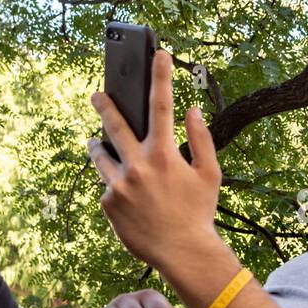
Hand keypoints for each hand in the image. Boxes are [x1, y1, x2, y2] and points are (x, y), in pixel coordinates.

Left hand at [86, 48, 221, 269]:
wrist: (181, 252)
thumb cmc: (199, 212)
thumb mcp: (210, 175)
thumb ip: (201, 140)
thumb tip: (192, 112)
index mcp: (163, 154)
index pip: (161, 105)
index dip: (160, 76)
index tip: (159, 54)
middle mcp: (137, 165)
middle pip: (114, 124)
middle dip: (105, 105)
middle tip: (97, 95)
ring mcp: (118, 184)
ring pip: (100, 155)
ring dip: (99, 145)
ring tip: (98, 143)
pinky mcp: (107, 203)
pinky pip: (107, 185)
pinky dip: (116, 184)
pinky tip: (128, 196)